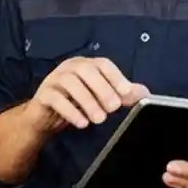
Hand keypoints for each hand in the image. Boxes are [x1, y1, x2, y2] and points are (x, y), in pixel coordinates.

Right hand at [24, 56, 147, 134]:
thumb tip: (144, 93)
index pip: (102, 64)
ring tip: (99, 119)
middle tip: (113, 109)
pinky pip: (55, 98)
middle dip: (102, 89)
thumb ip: (121, 94)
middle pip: (86, 70)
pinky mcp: (43, 95)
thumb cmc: (74, 104)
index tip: (127, 93)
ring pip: (70, 83)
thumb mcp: (99, 99)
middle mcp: (69, 68)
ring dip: (87, 101)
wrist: (43, 118)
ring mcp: (54, 79)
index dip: (116, 77)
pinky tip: (82, 123)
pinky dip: (70, 111)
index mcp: (85, 65)